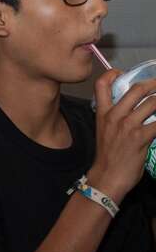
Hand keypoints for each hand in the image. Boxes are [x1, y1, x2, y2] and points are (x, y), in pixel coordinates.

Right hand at [87, 73, 155, 200]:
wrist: (107, 177)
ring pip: (153, 102)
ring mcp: (128, 125)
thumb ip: (117, 117)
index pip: (102, 85)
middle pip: (137, 89)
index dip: (114, 74)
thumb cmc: (108, 157)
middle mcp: (115, 116)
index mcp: (103, 113)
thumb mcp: (104, 132)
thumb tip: (136, 109)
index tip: (124, 74)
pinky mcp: (141, 137)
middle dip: (155, 84)